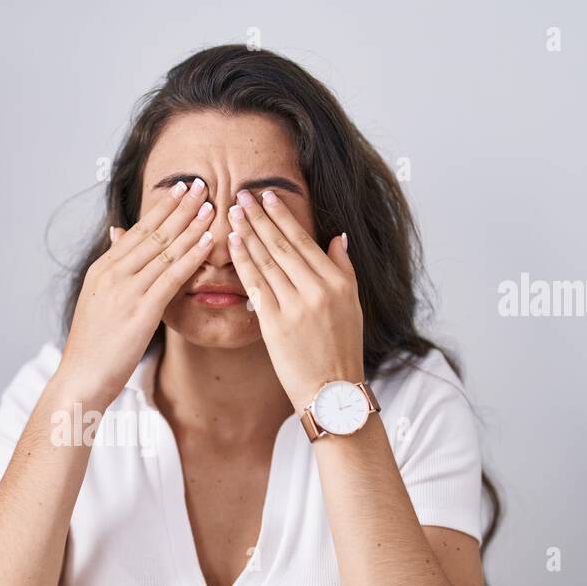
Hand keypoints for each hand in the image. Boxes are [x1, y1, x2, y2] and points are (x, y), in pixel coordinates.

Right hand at [57, 178, 214, 401]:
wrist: (81, 377)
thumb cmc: (92, 346)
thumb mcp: (97, 301)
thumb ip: (111, 271)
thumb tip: (117, 240)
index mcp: (103, 270)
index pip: (136, 231)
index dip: (160, 208)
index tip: (179, 189)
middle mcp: (113, 274)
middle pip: (152, 233)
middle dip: (179, 207)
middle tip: (200, 185)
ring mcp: (127, 291)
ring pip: (165, 250)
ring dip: (191, 226)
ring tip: (211, 205)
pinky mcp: (141, 311)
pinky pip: (172, 277)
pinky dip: (192, 256)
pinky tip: (208, 242)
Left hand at [225, 188, 364, 412]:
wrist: (332, 391)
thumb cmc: (341, 349)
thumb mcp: (352, 305)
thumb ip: (343, 268)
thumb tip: (337, 236)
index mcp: (337, 282)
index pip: (304, 241)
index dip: (283, 216)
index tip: (267, 196)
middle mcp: (317, 290)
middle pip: (282, 246)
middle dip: (260, 217)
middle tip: (242, 194)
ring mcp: (295, 307)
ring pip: (267, 262)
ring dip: (248, 234)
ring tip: (233, 213)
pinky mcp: (275, 325)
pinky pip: (256, 286)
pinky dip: (244, 263)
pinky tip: (234, 245)